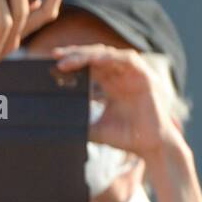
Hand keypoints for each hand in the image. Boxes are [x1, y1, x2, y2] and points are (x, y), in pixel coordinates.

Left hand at [53, 44, 176, 160]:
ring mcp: (133, 74)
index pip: (89, 65)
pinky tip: (95, 60)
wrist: (149, 147)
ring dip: (88, 54)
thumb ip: (79, 123)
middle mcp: (121, 75)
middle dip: (75, 54)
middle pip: (95, 56)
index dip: (72, 61)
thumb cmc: (126, 138)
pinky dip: (111, 57)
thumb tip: (54, 126)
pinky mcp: (145, 77)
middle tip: (55, 55)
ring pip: (108, 54)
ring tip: (69, 60)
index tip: (52, 63)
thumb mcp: (95, 129)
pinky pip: (127, 60)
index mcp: (110, 84)